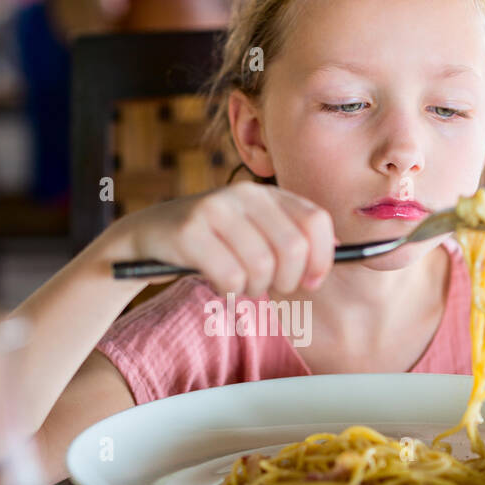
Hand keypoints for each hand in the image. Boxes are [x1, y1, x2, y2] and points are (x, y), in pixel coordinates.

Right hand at [111, 182, 336, 296]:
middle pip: (293, 249)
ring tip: (239, 285)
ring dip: (254, 289)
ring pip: (262, 267)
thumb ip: (291, 235)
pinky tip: (218, 284)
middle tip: (269, 288)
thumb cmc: (210, 241)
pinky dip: (229, 292)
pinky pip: (230, 277)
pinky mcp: (189, 231)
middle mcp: (243, 194)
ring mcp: (214, 209)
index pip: (315, 221)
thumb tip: (337, 249)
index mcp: (266, 193)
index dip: (321, 257)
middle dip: (287, 281)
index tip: (311, 281)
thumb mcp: (252, 230)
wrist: (147, 236)